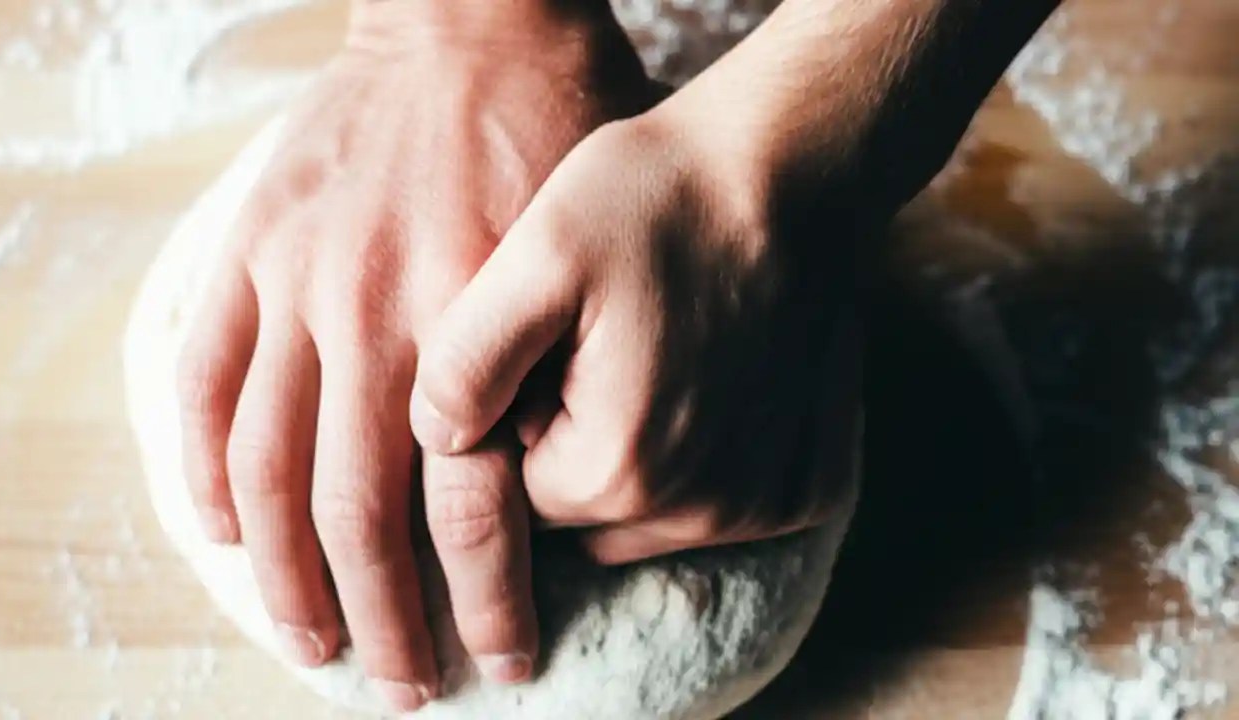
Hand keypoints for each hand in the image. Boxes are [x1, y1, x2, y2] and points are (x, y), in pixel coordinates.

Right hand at [174, 3, 655, 710]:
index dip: (485, 604)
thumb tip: (549, 481)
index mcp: (477, 332)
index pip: (468, 514)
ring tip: (312, 645)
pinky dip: (206, 469)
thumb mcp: (590, 256)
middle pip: (362, 519)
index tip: (499, 659)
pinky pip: (205, 379)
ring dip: (287, 579)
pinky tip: (227, 534)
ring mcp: (302, 288)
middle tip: (404, 686)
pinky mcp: (253, 252)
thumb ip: (561, 366)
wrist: (473, 21)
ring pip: (272, 471)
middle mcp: (381, 324)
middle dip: (385, 623)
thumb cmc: (559, 132)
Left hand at [410, 90, 867, 566]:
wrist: (792, 166)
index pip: (518, 495)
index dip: (520, 419)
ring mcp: (763, 509)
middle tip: (603, 346)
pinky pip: (723, 506)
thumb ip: (465, 361)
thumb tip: (438, 440)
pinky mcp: (806, 490)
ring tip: (656, 357)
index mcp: (617, 471)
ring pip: (650, 518)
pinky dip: (709, 463)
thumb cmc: (658, 199)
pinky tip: (715, 381)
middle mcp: (700, 515)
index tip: (553, 348)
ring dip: (640, 459)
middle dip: (575, 446)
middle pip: (586, 515)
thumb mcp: (539, 257)